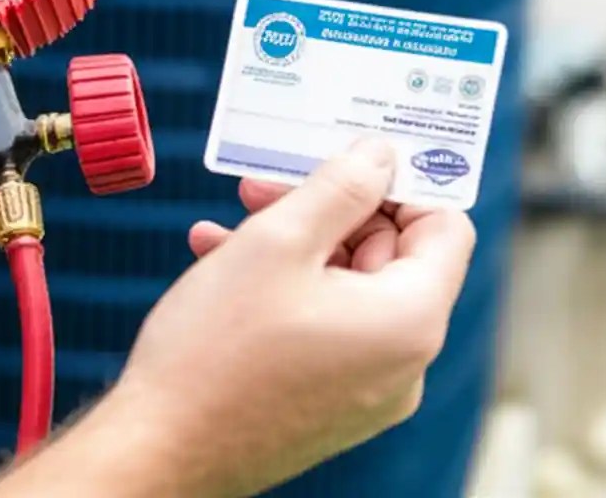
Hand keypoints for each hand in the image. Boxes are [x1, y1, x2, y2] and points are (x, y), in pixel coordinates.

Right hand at [0, 139, 474, 496]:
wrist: (159, 450)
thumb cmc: (214, 351)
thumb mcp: (278, 242)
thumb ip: (340, 187)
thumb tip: (380, 154)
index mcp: (408, 321)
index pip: (446, 227)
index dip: (400, 183)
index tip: (349, 159)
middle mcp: (403, 364)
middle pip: (390, 255)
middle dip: (329, 211)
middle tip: (265, 186)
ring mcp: (367, 391)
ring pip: (348, 289)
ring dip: (295, 246)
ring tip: (230, 226)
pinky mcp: (331, 405)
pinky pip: (326, 328)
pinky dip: (285, 291)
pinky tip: (223, 266)